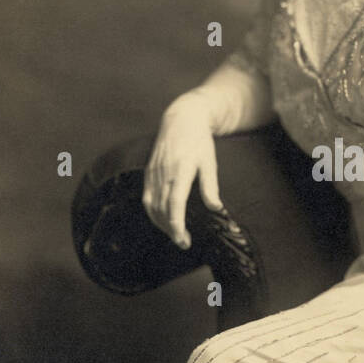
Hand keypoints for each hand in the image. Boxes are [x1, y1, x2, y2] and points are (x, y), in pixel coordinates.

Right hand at [142, 91, 222, 249]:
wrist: (181, 119)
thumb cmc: (199, 141)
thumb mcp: (210, 161)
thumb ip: (211, 186)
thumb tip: (216, 209)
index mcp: (181, 170)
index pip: (175, 203)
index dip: (176, 224)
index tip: (182, 239)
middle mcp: (164, 173)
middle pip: (162, 209)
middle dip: (171, 230)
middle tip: (184, 243)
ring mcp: (153, 172)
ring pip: (151, 205)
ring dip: (161, 224)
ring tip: (175, 235)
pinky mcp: (148, 172)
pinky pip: (147, 197)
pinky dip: (152, 212)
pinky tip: (162, 221)